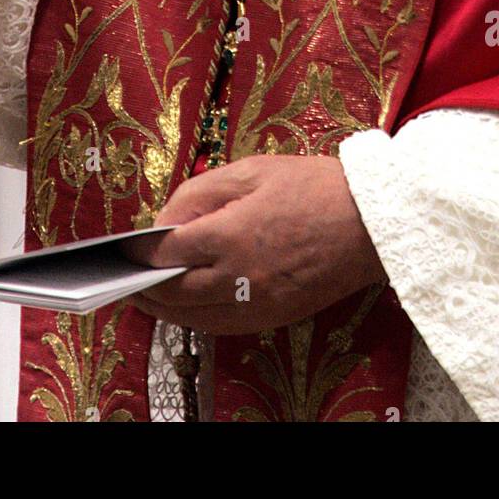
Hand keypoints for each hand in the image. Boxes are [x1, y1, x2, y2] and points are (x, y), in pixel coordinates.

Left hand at [127, 154, 386, 333]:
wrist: (371, 223)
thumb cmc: (313, 187)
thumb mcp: (251, 171)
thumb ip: (199, 192)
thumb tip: (166, 221)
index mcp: (231, 235)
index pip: (167, 253)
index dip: (141, 253)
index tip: (129, 249)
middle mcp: (239, 277)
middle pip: (174, 293)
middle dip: (145, 287)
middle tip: (127, 279)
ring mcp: (257, 303)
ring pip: (195, 318)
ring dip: (166, 310)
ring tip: (149, 297)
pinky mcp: (274, 317)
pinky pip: (223, 327)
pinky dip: (198, 319)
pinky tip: (190, 306)